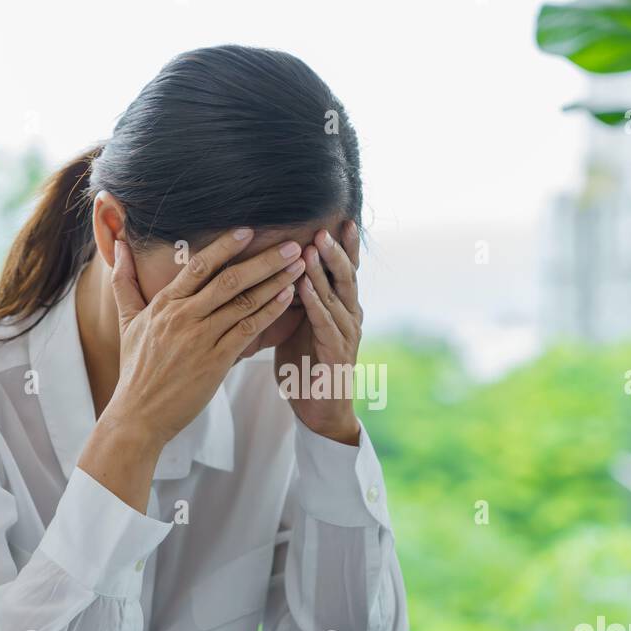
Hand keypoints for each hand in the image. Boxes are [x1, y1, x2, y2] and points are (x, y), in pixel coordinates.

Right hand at [103, 228, 306, 448]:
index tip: (250, 230)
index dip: (226, 246)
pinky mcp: (216, 361)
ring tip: (299, 266)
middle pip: (231, 279)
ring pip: (245, 303)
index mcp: (165, 303)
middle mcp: (184, 317)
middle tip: (291, 244)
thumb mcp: (127, 321)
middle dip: (265, 260)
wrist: (139, 414)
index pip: (200, 266)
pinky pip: (249, 331)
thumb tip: (120, 247)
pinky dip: (270, 312)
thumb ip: (124, 281)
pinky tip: (287, 298)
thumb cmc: (135, 368)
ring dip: (276, 282)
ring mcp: (201, 339)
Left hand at [275, 220, 362, 445]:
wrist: (320, 411)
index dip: (344, 246)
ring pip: (338, 295)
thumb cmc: (306, 366)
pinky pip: (325, 322)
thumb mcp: (299, 325)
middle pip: (346, 276)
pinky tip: (304, 286)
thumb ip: (297, 298)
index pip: (344, 270)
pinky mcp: (337, 353)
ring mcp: (347, 334)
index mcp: (342, 308)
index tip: (340, 219)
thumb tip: (279, 269)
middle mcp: (350, 316)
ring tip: (315, 245)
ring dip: (325, 270)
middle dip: (336, 250)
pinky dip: (315, 302)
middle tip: (324, 225)